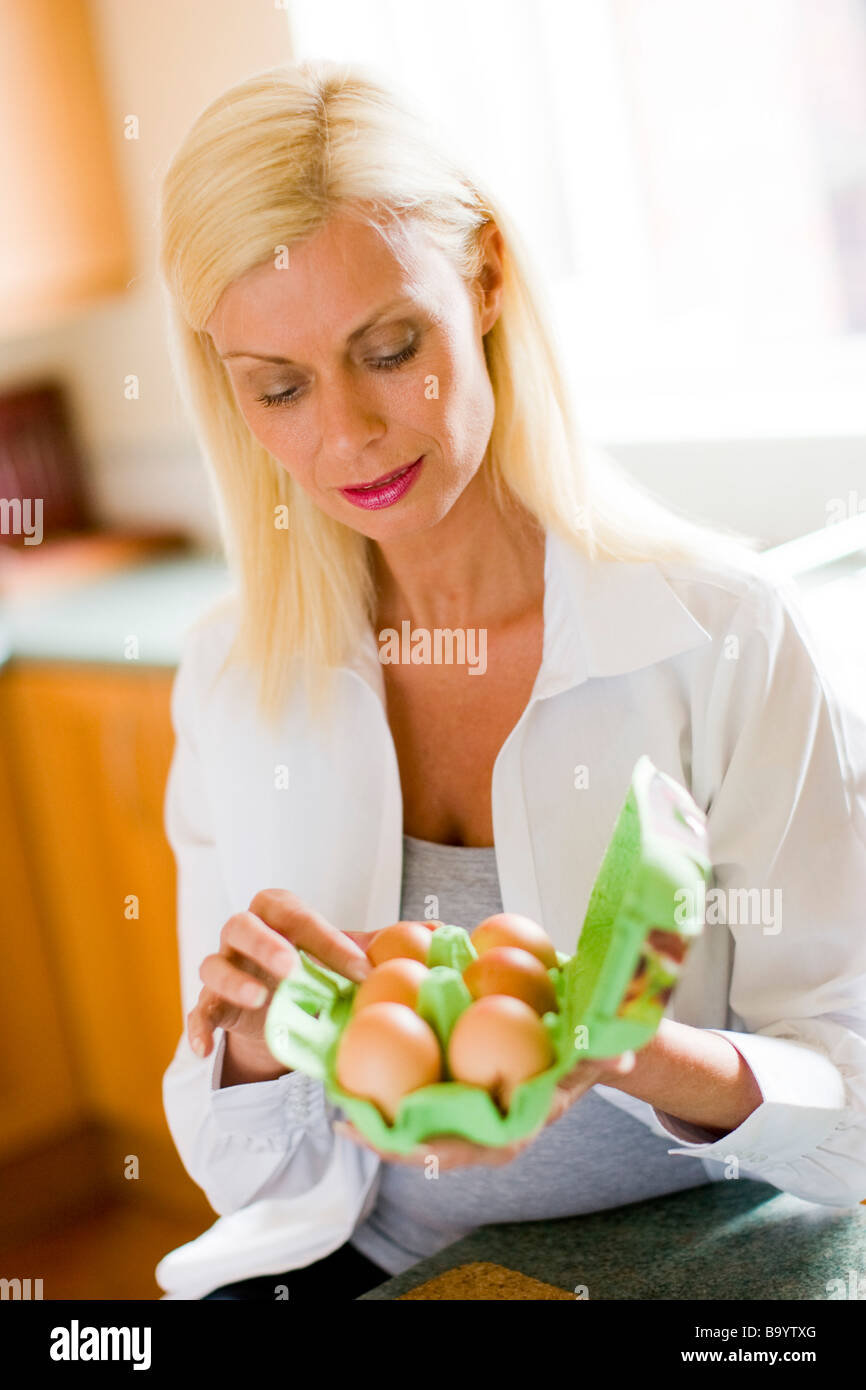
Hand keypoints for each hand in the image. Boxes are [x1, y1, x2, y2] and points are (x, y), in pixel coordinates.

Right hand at [187, 888, 375, 1061]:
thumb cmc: (313, 967)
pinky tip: (206, 1048)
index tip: (361, 971)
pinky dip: (198, 1027)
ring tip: (261, 999)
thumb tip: (433, 931)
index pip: (297, 916)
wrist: (281, 1006)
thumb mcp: (341, 953)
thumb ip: (378, 943)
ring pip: (212, 965)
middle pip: (241, 925)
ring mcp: (224, 968)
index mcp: (278, 912)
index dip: (328, 941)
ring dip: (234, 981)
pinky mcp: (211, 1004)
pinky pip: (197, 1011)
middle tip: (292, 967)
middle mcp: (244, 934)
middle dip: (265, 944)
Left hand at [333, 1050, 636, 1168]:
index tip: (382, 1134)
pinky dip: (388, 1080)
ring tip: (337, 1089)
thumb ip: (601, 1055)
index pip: (456, 1151)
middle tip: (343, 1116)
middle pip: (422, 1145)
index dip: (417, 1146)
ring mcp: (464, 1117)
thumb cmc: (580, 1054)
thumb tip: (618, 1056)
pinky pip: (414, 1093)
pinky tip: (358, 1056)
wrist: (580, 1049)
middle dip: (383, 1136)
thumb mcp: (593, 1055)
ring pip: (411, 1124)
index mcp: (508, 1133)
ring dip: (376, 1111)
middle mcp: (481, 1132)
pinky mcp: (452, 1095)